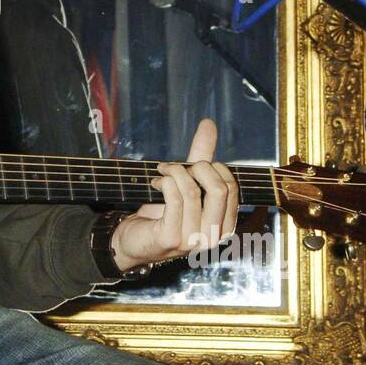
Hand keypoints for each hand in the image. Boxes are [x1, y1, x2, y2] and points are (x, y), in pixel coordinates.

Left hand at [111, 118, 238, 270]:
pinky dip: (164, 182)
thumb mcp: (187, 182)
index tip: (194, 165)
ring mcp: (192, 240)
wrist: (134, 241)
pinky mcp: (170, 238)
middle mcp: (213, 236)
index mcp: (224, 225)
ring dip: (173, 172)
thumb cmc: (164, 213)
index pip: (231, 187)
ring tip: (162, 171)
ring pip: (191, 190)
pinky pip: (174, 198)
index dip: (213, 168)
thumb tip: (208, 123)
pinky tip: (156, 183)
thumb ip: (201, 155)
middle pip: (218, 189)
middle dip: (197, 168)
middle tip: (178, 166)